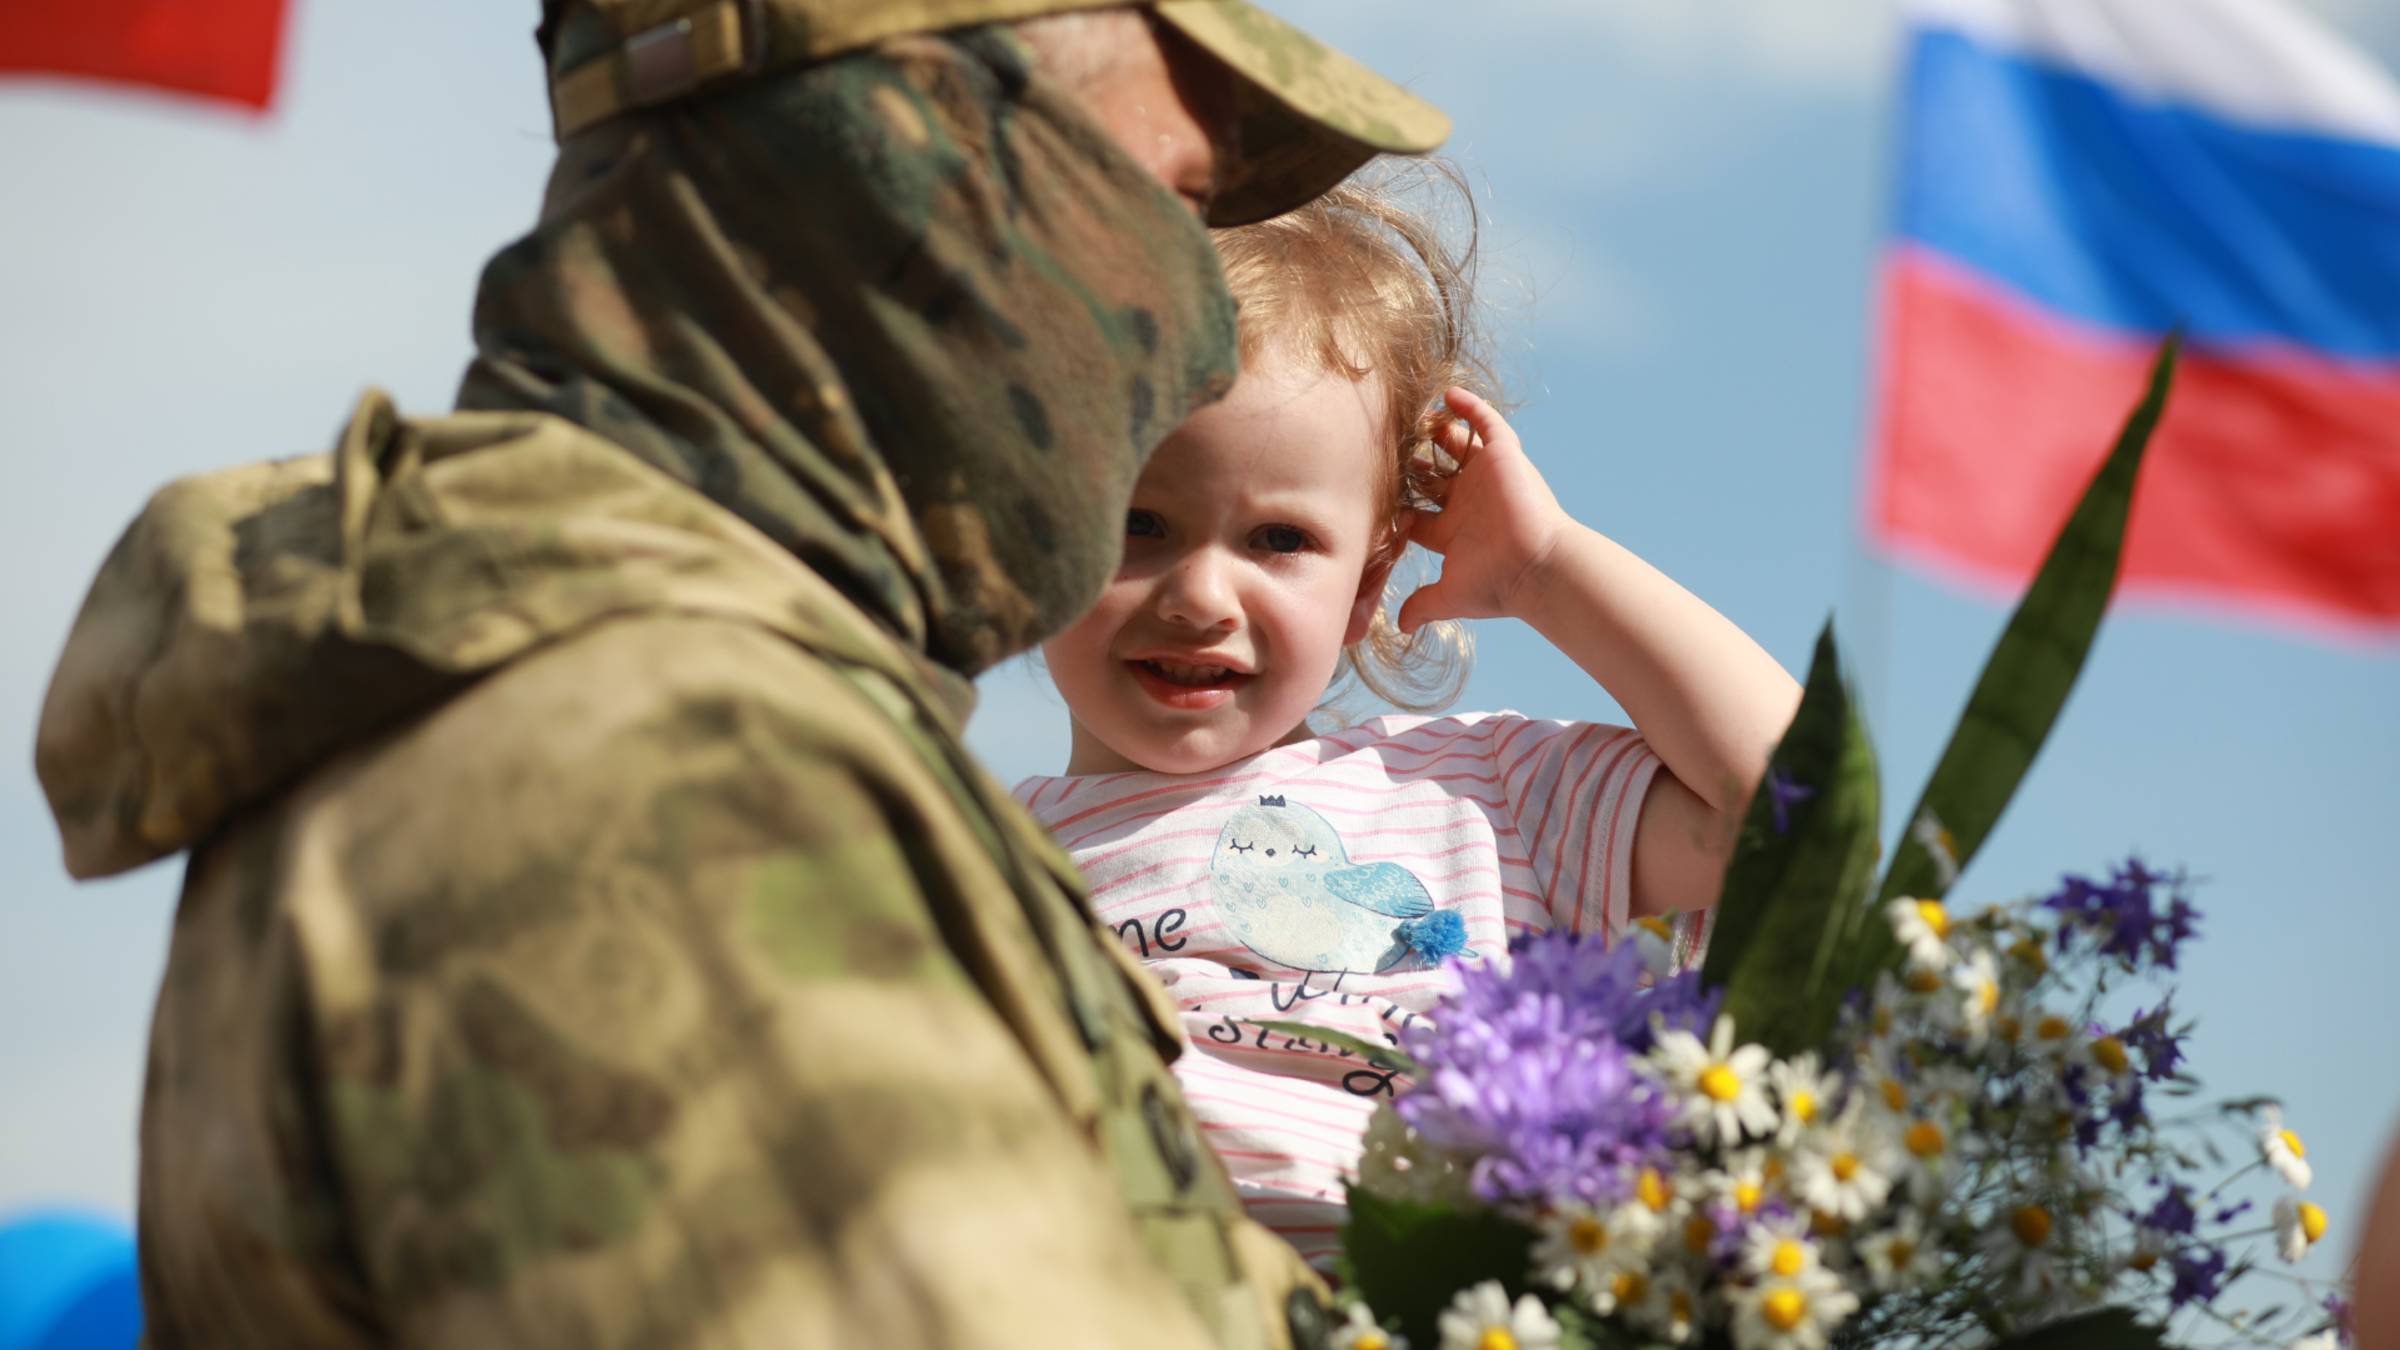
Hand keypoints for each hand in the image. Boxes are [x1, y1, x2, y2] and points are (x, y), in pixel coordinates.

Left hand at [1395, 388, 1576, 633]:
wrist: (1536, 567)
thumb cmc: (1496, 583)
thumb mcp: (1449, 596)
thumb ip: (1423, 606)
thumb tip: (1402, 627)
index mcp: (1452, 531)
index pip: (1417, 513)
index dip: (1395, 504)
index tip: (1369, 493)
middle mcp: (1467, 502)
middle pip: (1433, 475)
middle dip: (1411, 462)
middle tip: (1385, 447)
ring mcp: (1485, 477)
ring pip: (1457, 445)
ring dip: (1436, 430)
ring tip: (1412, 415)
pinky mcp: (1504, 456)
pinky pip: (1487, 423)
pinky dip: (1470, 407)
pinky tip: (1448, 394)